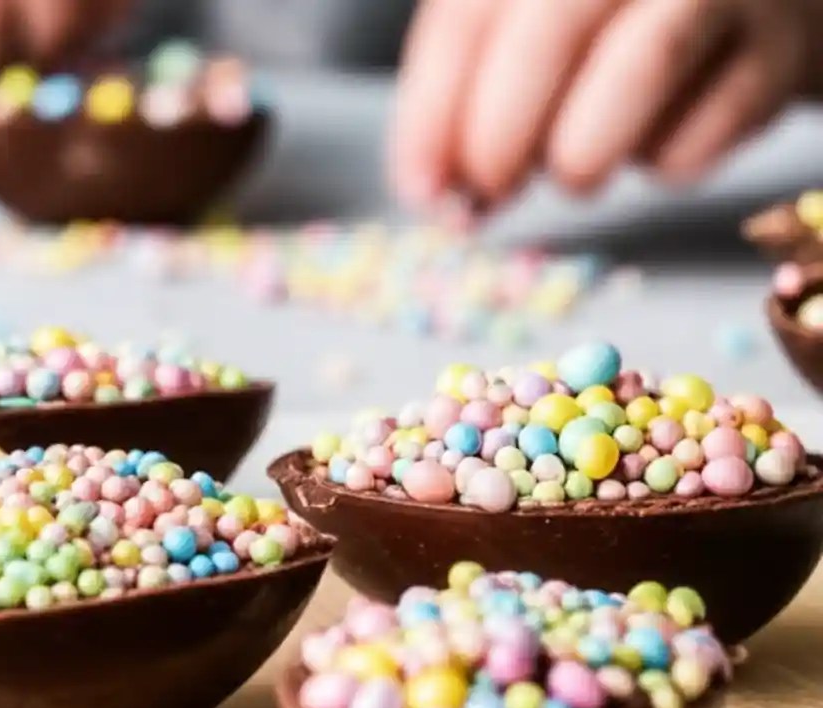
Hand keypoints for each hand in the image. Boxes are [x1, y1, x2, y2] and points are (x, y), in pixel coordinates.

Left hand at [391, 0, 822, 214]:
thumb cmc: (618, 11)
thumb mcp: (529, 11)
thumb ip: (471, 79)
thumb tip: (434, 185)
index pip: (470, 11)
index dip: (433, 112)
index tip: (421, 188)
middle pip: (547, 32)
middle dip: (497, 139)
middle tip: (487, 191)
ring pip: (635, 74)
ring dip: (578, 158)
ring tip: (572, 168)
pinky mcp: (786, 51)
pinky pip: (700, 135)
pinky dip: (658, 164)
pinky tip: (653, 138)